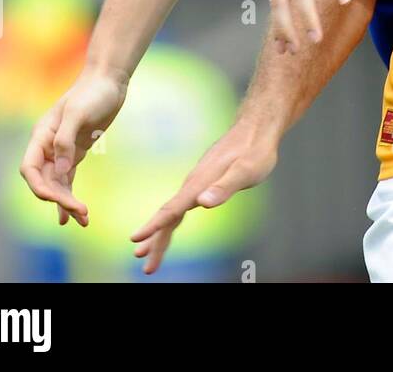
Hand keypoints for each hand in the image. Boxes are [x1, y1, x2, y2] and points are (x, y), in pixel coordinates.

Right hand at [19, 65, 128, 226]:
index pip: (30, 169)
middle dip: (60, 199)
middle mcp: (48, 146)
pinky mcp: (76, 152)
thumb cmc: (93, 92)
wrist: (109, 79)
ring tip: (83, 220)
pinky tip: (76, 214)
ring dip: (67, 202)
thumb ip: (66, 141)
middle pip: (45, 181)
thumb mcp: (79, 113)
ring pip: (58, 183)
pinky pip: (68, 179)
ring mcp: (62, 150)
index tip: (57, 198)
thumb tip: (60, 172)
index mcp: (41, 136)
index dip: (39, 187)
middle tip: (81, 213)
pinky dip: (70, 195)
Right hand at [130, 121, 277, 274]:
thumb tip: (202, 203)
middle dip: (154, 240)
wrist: (256, 127)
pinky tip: (168, 228)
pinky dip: (171, 221)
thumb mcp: (246, 170)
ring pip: (173, 212)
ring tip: (146, 254)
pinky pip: (181, 206)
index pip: (173, 208)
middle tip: (143, 264)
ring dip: (160, 234)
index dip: (155, 225)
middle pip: (169, 215)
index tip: (136, 240)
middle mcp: (194, 183)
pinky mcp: (202, 182)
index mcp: (200, 183)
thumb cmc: (255, 149)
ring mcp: (197, 183)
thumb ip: (224, 187)